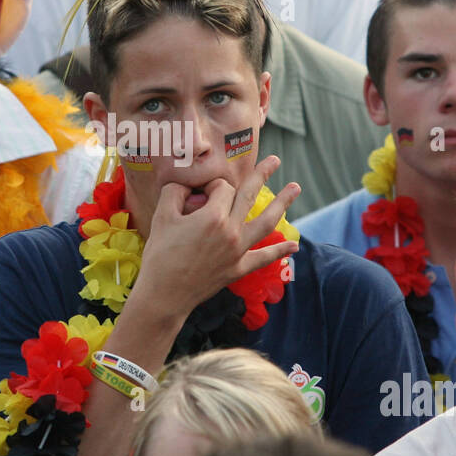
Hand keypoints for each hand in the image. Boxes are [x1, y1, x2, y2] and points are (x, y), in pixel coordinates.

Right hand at [130, 155, 299, 323]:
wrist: (164, 294)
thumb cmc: (160, 254)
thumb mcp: (162, 216)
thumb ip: (175, 192)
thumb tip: (187, 184)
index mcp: (213, 216)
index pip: (222, 188)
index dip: (212, 185)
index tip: (200, 193)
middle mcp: (231, 231)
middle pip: (250, 196)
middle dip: (263, 174)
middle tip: (274, 160)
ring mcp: (238, 251)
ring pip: (266, 222)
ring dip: (282, 203)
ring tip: (295, 188)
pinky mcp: (238, 269)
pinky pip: (264, 258)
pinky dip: (279, 251)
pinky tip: (294, 245)